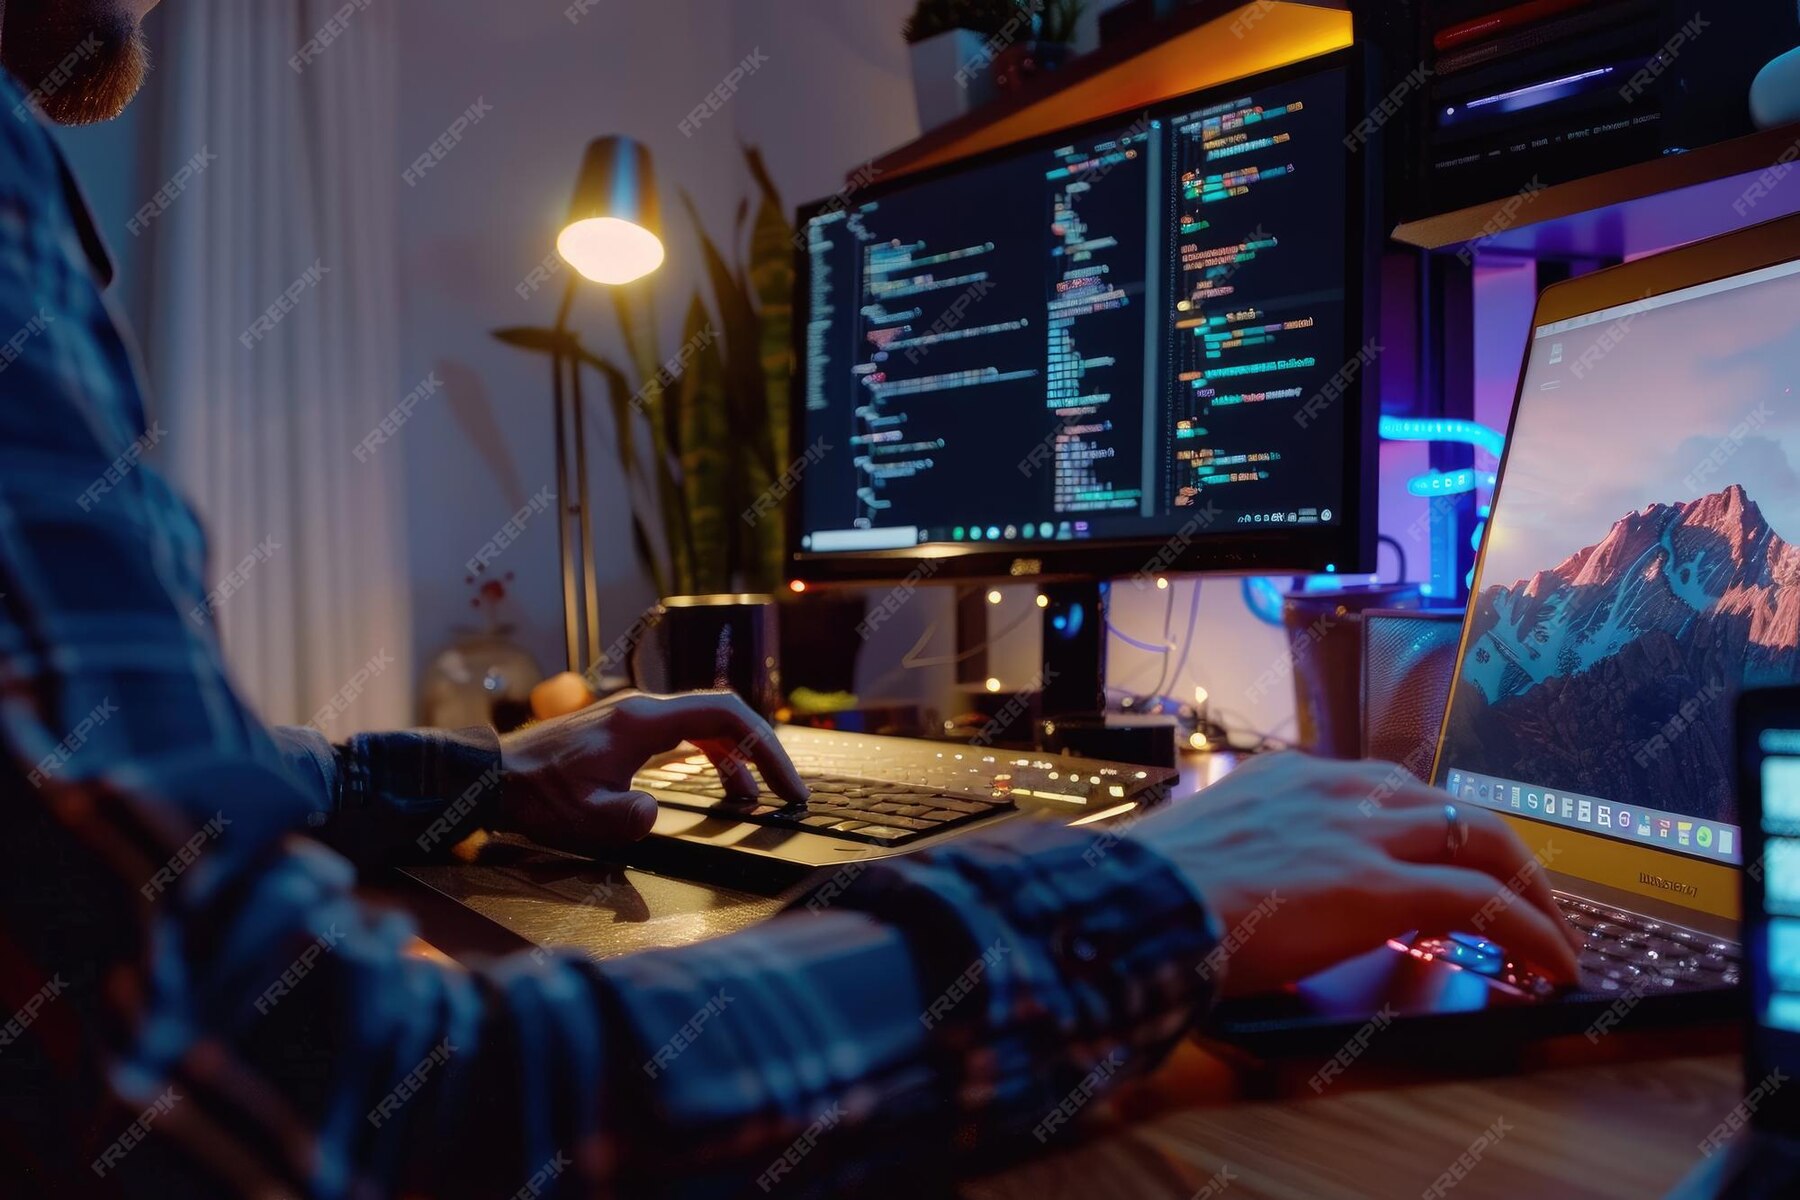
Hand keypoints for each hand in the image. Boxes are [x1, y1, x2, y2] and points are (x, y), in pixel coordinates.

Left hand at [497, 690, 808, 855]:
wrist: (493, 777)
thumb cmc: (536, 795)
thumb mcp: (583, 817)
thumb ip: (623, 817)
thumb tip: (651, 813)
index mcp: (644, 723)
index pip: (726, 718)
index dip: (765, 748)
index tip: (785, 785)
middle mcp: (646, 709)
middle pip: (725, 716)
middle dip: (762, 753)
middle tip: (786, 792)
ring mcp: (638, 716)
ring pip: (708, 724)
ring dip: (738, 758)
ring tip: (754, 800)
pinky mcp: (629, 730)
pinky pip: (688, 733)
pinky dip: (713, 757)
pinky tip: (719, 787)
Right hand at [1125, 752, 1584, 997]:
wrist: (1131, 904)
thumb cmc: (1150, 893)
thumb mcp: (1210, 851)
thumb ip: (1252, 856)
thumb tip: (1261, 894)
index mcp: (1292, 777)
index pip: (1391, 790)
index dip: (1433, 830)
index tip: (1451, 860)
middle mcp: (1334, 789)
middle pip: (1449, 806)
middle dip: (1500, 851)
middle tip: (1527, 895)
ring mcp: (1359, 833)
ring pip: (1480, 839)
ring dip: (1528, 887)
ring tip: (1551, 932)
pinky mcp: (1376, 887)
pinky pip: (1481, 902)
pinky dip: (1529, 930)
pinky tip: (1550, 962)